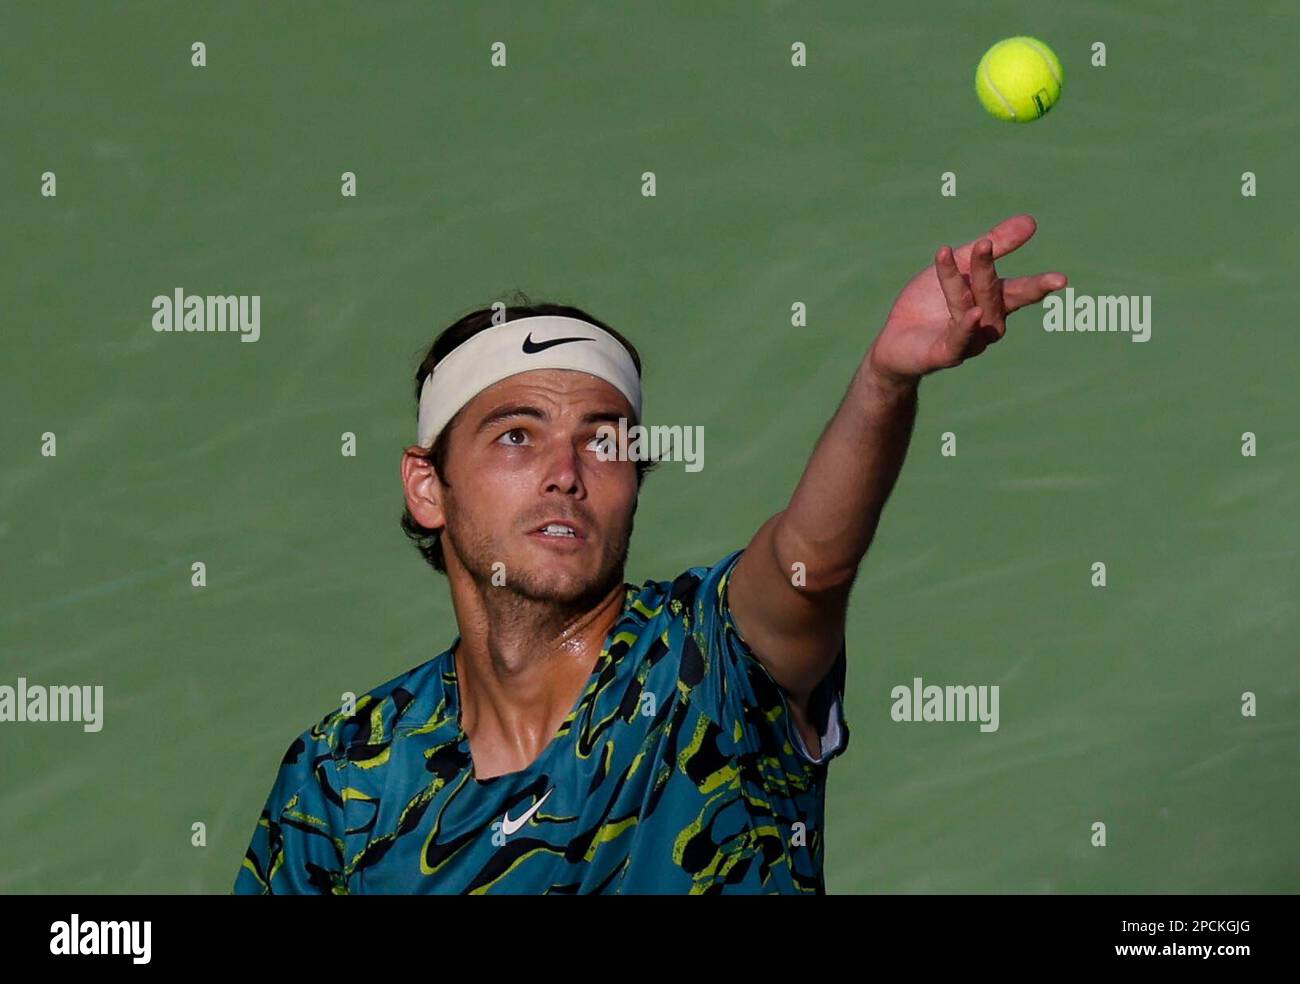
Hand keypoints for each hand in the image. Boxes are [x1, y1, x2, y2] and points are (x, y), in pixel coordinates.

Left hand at [867, 214, 1066, 385]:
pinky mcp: (944, 355)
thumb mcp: (958, 266)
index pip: (1019, 292)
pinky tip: (972, 313)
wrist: (893, 341)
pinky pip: (959, 342)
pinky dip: (966, 328)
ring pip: (969, 309)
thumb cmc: (928, 302)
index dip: (1039, 286)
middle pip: (993, 296)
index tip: (1061, 279)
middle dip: (988, 270)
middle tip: (985, 244)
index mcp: (993, 303)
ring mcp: (968, 343)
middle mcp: (986, 325)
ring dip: (961, 284)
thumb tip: (1031, 221)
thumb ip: (994, 246)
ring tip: (951, 258)